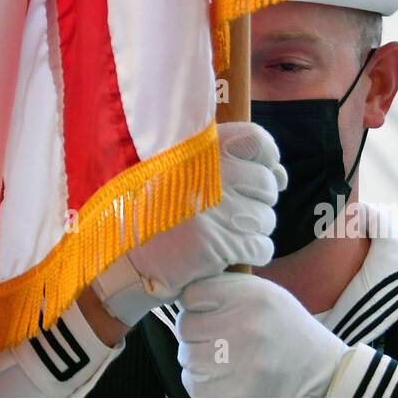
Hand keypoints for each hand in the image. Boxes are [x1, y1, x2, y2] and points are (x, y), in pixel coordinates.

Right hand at [91, 122, 285, 325]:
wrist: (118, 255)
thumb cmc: (152, 211)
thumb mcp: (176, 168)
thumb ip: (224, 161)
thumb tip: (280, 174)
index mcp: (198, 149)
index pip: (256, 141)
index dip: (266, 159)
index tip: (259, 175)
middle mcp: (209, 173)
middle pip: (266, 185)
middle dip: (257, 202)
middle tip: (230, 214)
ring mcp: (214, 209)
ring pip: (266, 219)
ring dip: (252, 230)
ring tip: (222, 234)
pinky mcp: (216, 244)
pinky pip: (261, 247)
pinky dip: (251, 253)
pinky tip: (226, 253)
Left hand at [177, 272, 347, 397]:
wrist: (319, 370)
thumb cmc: (284, 327)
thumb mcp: (262, 292)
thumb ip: (225, 286)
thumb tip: (181, 287)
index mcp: (251, 296)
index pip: (191, 293)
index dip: (198, 303)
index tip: (212, 310)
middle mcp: (243, 327)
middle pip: (185, 325)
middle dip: (198, 332)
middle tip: (223, 336)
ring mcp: (236, 364)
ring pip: (186, 355)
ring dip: (200, 357)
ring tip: (229, 357)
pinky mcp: (231, 394)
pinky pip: (193, 383)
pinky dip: (204, 381)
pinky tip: (229, 375)